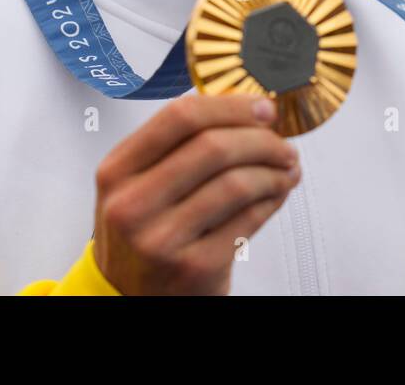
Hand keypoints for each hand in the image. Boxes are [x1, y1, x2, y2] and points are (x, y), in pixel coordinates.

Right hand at [92, 94, 299, 294]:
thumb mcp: (138, 185)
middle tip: (284, 144)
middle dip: (262, 140)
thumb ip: (178, 146)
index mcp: (117, 171)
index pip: (179, 117)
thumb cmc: (144, 232)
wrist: (131, 298)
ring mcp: (161, 239)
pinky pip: (248, 219)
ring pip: (236, 183)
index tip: (263, 107)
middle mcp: (132, 205)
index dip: (231, 106)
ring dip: (274, 171)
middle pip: (213, 146)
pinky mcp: (194, 267)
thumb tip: (250, 109)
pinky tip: (277, 194)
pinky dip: (273, 200)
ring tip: (287, 169)